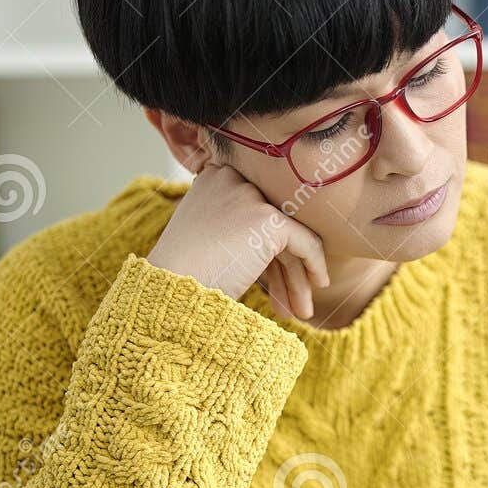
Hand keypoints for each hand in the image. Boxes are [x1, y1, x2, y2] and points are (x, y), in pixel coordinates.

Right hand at [147, 163, 329, 318]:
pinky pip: (305, 241)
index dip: (268, 249)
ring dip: (297, 274)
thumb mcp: (207, 238)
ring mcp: (250, 195)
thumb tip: (284, 244)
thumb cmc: (183, 276)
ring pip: (290, 235)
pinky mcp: (267, 218)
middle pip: (274, 223)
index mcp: (214, 177)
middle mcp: (231, 177)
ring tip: (302, 310)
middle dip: (285, 265)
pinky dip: (314, 264)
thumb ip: (238, 227)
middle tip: (291, 300)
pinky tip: (317, 287)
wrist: (170, 292)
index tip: (275, 280)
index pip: (256, 209)